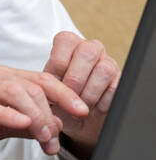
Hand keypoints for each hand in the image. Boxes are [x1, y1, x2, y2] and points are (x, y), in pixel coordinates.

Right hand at [0, 63, 88, 155]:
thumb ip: (16, 120)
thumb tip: (45, 128)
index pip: (39, 78)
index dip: (64, 93)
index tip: (80, 111)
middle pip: (33, 85)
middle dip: (53, 111)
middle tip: (57, 136)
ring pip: (16, 92)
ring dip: (36, 116)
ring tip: (43, 135)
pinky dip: (8, 114)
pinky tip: (21, 124)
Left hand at [42, 32, 119, 159]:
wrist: (76, 119)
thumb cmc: (56, 98)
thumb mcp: (44, 89)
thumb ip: (41, 83)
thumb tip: (38, 91)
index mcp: (68, 44)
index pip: (65, 40)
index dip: (58, 64)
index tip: (52, 82)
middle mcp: (90, 48)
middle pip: (88, 51)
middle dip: (75, 78)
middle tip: (67, 96)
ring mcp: (108, 62)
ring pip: (104, 69)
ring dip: (89, 92)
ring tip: (79, 106)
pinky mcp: (121, 80)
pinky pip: (115, 87)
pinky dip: (101, 102)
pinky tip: (93, 109)